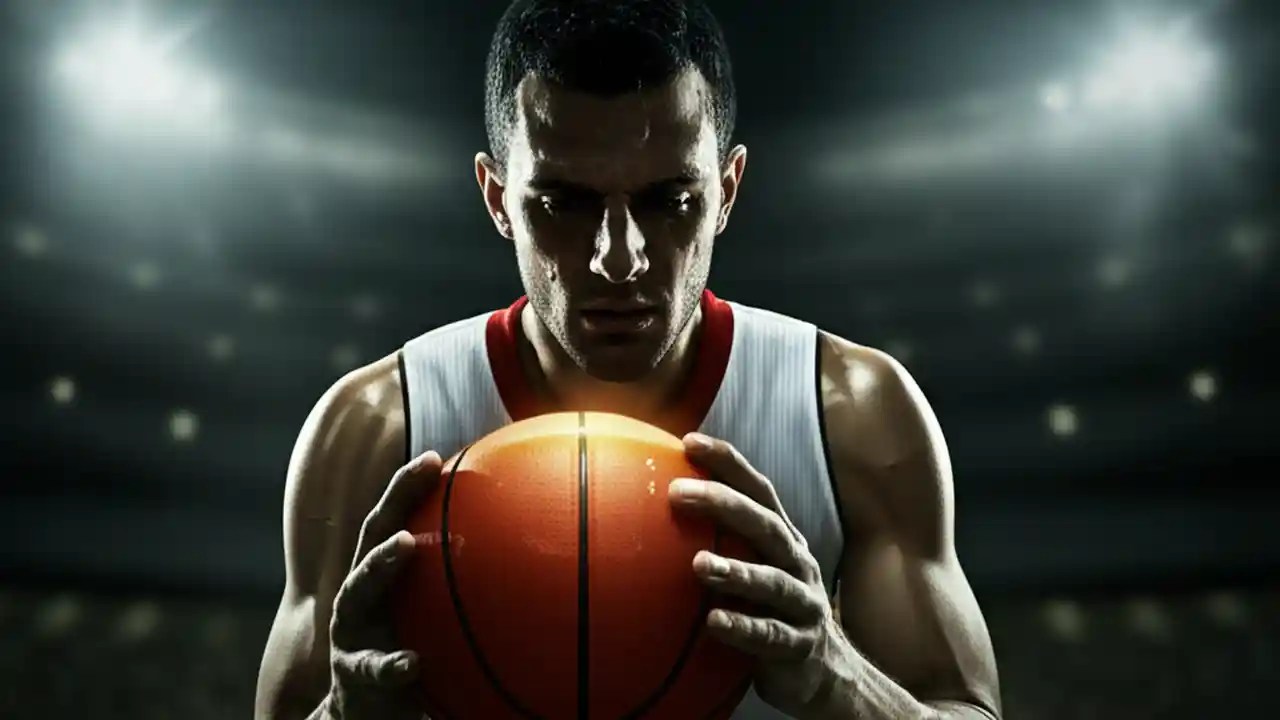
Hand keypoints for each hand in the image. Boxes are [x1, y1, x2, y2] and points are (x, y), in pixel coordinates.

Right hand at [325, 450, 441, 719]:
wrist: (364, 716)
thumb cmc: (406, 653)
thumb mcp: (429, 620)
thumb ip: (458, 590)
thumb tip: (522, 563)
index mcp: (380, 579)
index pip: (394, 522)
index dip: (408, 486)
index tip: (437, 455)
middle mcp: (360, 596)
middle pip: (373, 537)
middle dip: (395, 499)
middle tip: (422, 468)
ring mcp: (351, 633)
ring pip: (358, 590)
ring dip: (379, 563)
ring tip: (403, 545)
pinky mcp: (353, 676)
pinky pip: (372, 668)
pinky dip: (390, 664)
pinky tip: (411, 663)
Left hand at [670, 433, 852, 719]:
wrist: (824, 672)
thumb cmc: (769, 609)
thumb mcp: (750, 571)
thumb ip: (717, 542)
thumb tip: (648, 515)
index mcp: (783, 539)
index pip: (758, 490)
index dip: (728, 463)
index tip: (689, 441)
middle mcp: (796, 563)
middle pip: (764, 525)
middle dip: (724, 504)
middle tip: (677, 492)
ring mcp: (802, 603)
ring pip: (771, 581)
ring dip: (736, 570)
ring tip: (698, 564)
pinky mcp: (798, 645)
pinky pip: (769, 636)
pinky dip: (742, 628)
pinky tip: (712, 623)